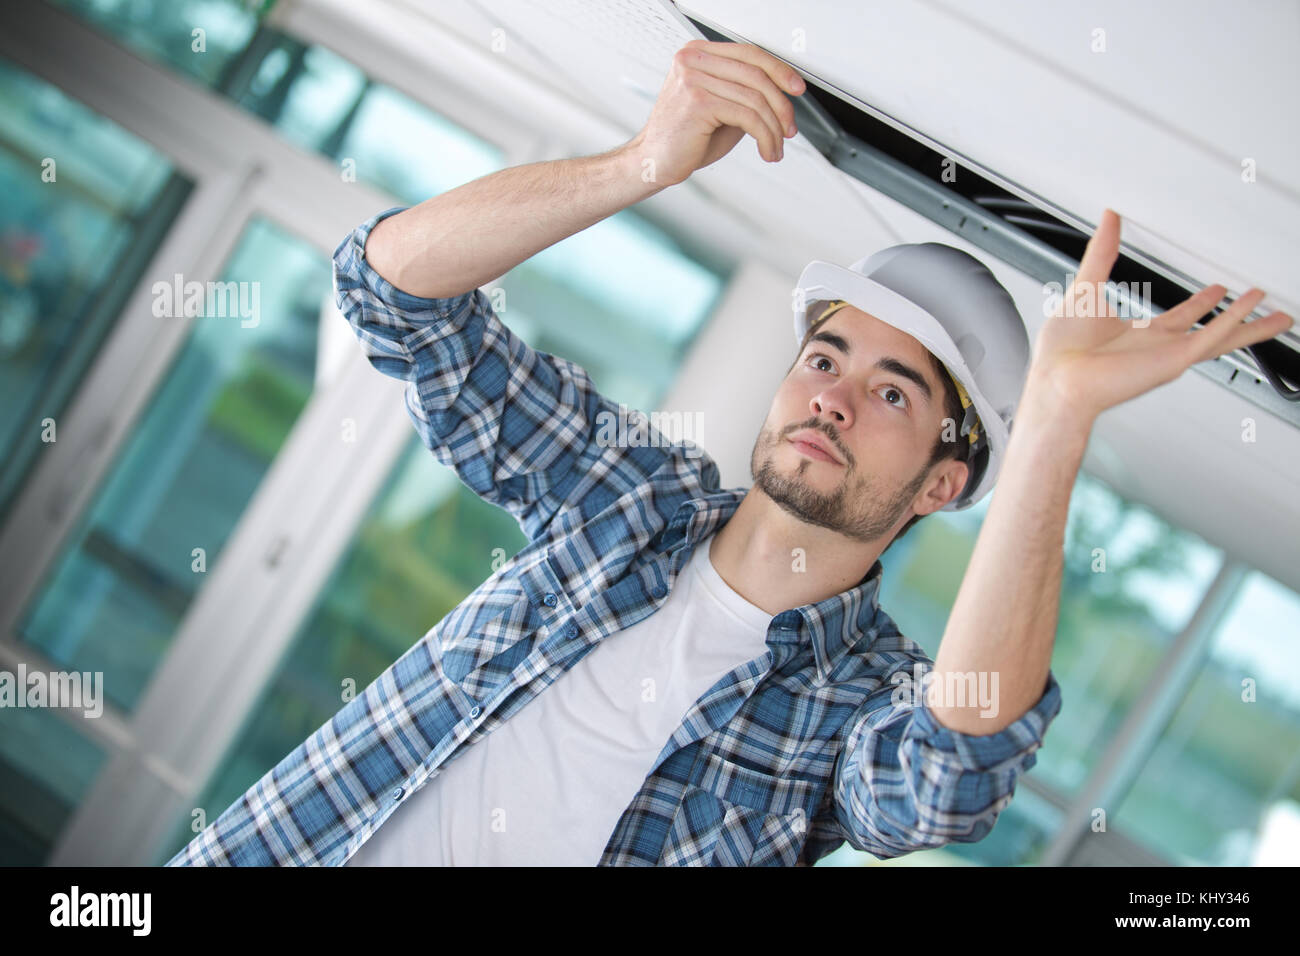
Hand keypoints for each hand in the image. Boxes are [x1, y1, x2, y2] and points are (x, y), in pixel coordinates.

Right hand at [626, 39, 804, 186]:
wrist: (655, 161)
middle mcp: (693, 60)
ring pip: (755, 99)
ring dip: (773, 128)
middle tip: (790, 128)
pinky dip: (764, 137)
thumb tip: (783, 92)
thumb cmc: (686, 137)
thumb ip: (745, 92)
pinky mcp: (698, 102)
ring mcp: (693, 78)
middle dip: (781, 105)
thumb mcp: (721, 106)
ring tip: (776, 146)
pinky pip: (747, 117)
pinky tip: (766, 150)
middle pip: (756, 74)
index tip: (796, 89)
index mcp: (697, 53)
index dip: (779, 70)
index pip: (750, 53)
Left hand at [1027, 208, 1293, 422]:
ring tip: (1278, 314)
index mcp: (1138, 335)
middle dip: (1238, 318)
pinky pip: (1211, 338)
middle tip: (1259, 302)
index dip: (1202, 303)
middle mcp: (1157, 347)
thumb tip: (1109, 219)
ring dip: (1250, 324)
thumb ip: (1102, 254)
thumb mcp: (1087, 288)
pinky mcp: (1172, 361)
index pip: (1181, 317)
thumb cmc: (1061, 352)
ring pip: (1221, 338)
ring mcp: (1167, 355)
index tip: (1219, 290)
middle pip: (1210, 330)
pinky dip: (1233, 322)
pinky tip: (1253, 307)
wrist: (1058, 380)